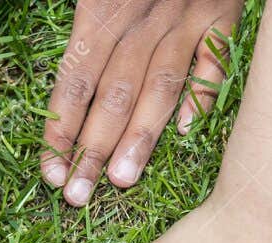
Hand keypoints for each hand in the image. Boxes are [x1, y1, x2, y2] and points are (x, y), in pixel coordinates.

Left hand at [44, 0, 241, 204]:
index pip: (74, 81)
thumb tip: (55, 72)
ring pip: (159, 86)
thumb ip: (78, 22)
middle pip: (112, 94)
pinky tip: (188, 130)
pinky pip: (213, 60)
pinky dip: (203, 93)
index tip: (49, 172)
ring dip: (139, 137)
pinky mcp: (222, 15)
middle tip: (76, 195)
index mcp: (101, 8)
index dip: (60, 129)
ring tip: (120, 180)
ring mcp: (184, 18)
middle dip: (92, 150)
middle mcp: (141, 19)